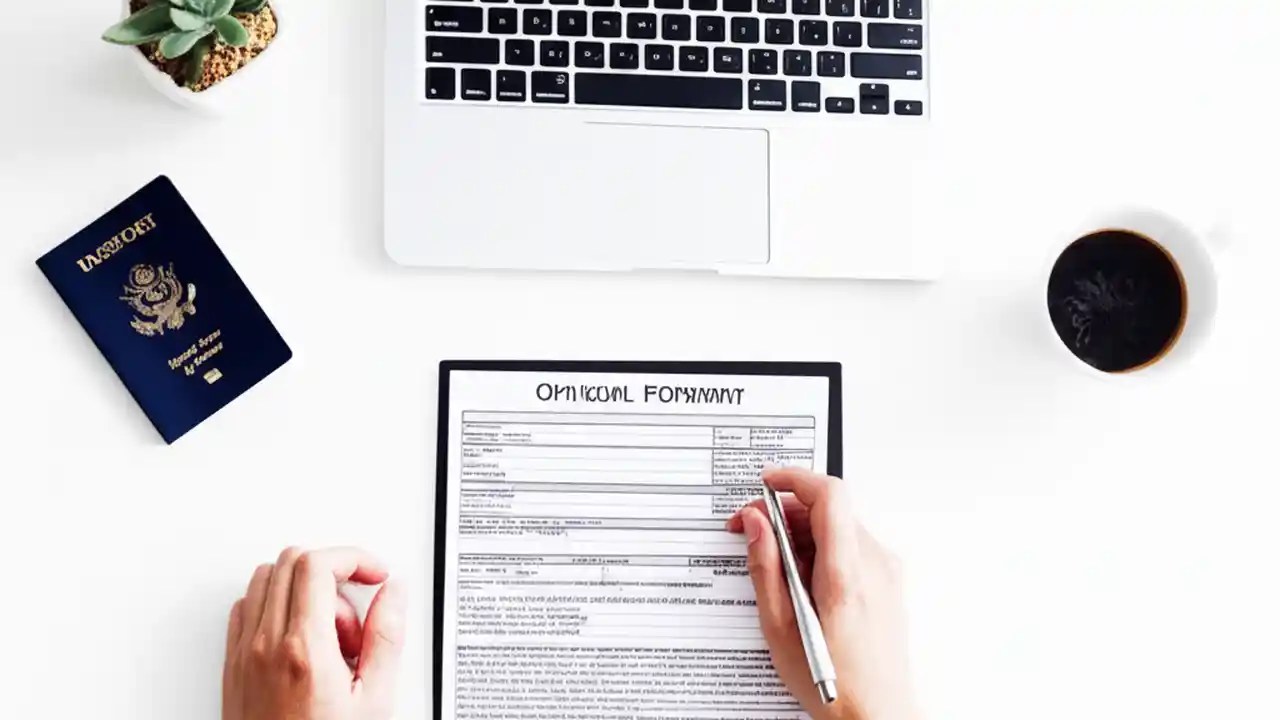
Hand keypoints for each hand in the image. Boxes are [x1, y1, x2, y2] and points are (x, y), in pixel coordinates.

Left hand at [222, 547, 406, 719]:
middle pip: (293, 562)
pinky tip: (301, 637)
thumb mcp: (374, 700)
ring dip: (304, 590)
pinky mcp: (232, 666)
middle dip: (334, 574)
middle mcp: (267, 645)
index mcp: (304, 649)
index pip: (318, 565)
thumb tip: (393, 593)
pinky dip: (275, 607)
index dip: (354, 558)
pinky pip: (246, 609)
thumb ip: (386, 638)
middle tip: (356, 614)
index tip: (374, 574)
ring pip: (267, 579)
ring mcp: (244, 654)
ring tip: (330, 632)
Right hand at [727, 468, 919, 719]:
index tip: (765, 483)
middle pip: (830, 509)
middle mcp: (874, 565)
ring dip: (802, 533)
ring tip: (775, 568)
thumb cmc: (833, 683)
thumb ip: (765, 568)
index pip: (829, 496)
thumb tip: (757, 524)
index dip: (793, 479)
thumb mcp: (780, 627)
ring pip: (839, 527)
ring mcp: (885, 573)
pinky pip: (850, 547)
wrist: (875, 715)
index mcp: (847, 574)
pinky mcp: (886, 583)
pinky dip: (821, 549)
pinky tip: (800, 581)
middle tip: (751, 531)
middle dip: (786, 512)